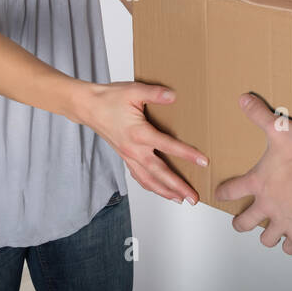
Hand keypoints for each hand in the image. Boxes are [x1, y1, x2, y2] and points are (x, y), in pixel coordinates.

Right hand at [80, 81, 207, 203]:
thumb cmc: (110, 98)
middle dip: (178, 186)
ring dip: (165, 191)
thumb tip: (173, 95)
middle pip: (160, 173)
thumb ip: (155, 93)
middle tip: (194, 198)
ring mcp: (128, 155)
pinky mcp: (124, 156)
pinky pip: (138, 176)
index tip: (203, 162)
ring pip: (148, 179)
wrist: (88, 107)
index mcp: (139, 133)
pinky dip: (150, 185)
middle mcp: (134, 149)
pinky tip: (158, 189)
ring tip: (180, 200)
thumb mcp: (134, 90)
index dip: (187, 155)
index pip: (168, 147)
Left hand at [215, 92, 291, 253]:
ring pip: (267, 237)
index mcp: (259, 183)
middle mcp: (266, 206)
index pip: (233, 189)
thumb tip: (243, 99)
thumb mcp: (281, 131)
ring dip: (266, 236)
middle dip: (241, 223)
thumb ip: (261, 115)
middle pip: (245, 222)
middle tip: (239, 222)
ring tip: (267, 234)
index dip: (224, 191)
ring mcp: (283, 223)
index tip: (219, 194)